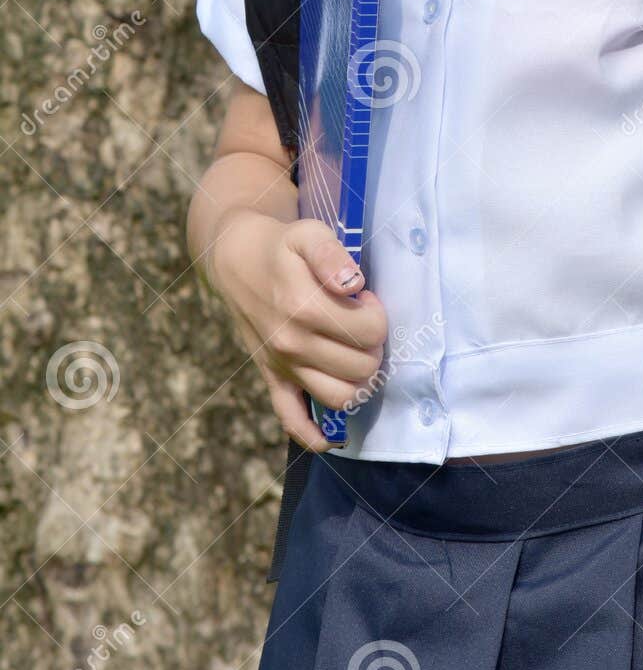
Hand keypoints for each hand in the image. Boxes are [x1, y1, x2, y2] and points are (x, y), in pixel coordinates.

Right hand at [211, 208, 388, 450]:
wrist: (237, 261)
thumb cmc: (281, 247)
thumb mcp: (308, 234)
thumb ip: (332, 256)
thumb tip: (353, 285)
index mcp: (304, 307)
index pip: (370, 332)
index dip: (377, 315)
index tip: (365, 299)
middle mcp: (292, 343)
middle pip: (362, 367)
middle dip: (374, 345)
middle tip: (361, 322)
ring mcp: (282, 366)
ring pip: (340, 398)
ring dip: (360, 380)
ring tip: (354, 352)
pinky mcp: (272, 378)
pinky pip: (293, 421)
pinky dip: (316, 436)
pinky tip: (333, 435)